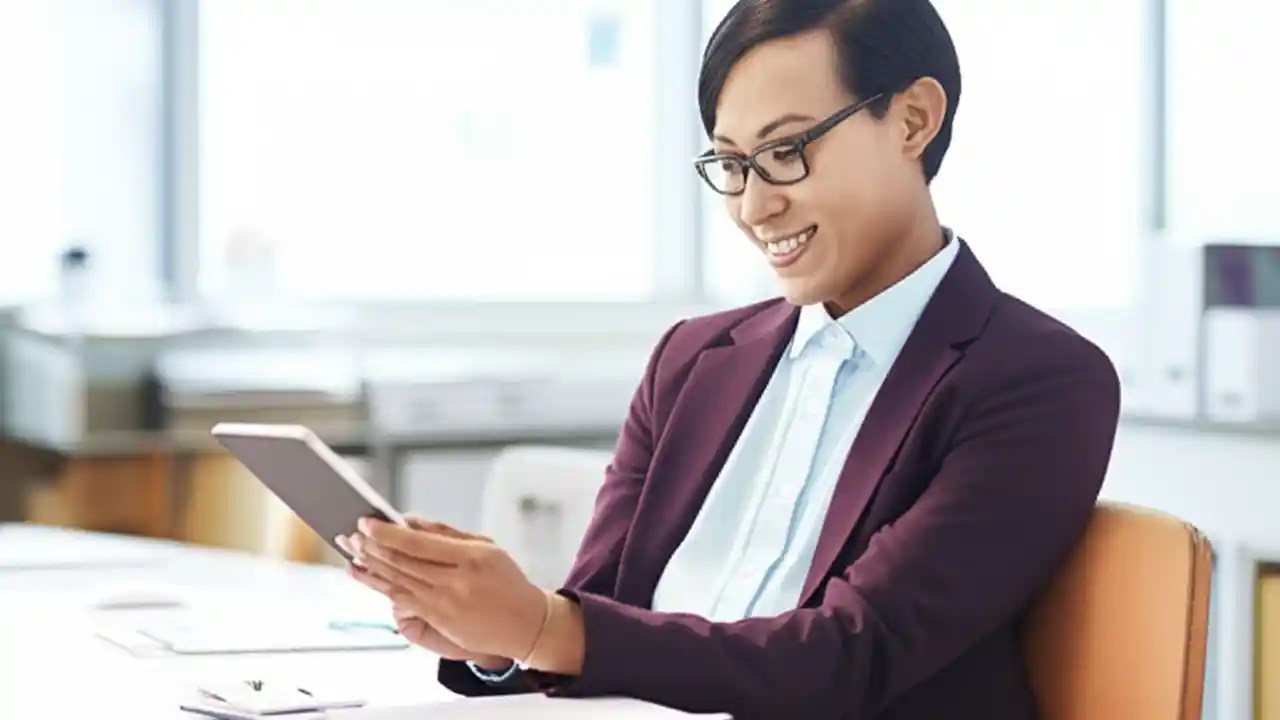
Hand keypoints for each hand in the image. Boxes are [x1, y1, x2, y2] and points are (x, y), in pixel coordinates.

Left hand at [354, 517, 548, 662]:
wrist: (525, 623)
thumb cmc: (508, 582)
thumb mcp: (487, 545)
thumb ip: (446, 532)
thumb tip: (410, 520)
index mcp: (471, 557)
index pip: (417, 543)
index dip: (387, 532)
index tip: (368, 521)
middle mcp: (455, 581)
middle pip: (402, 562)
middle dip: (372, 546)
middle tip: (352, 532)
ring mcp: (444, 603)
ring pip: (396, 580)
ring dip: (369, 563)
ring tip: (351, 549)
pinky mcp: (437, 618)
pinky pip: (400, 598)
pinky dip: (377, 584)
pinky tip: (362, 573)